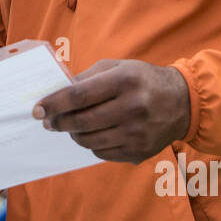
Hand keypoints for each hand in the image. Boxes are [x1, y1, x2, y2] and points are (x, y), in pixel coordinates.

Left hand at [33, 59, 189, 162]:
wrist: (183, 102)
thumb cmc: (143, 80)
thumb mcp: (118, 67)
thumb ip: (87, 78)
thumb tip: (56, 93)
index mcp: (125, 81)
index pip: (79, 95)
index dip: (54, 103)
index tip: (37, 109)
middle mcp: (132, 108)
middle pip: (81, 121)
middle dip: (58, 122)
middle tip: (48, 121)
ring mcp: (137, 133)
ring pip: (89, 141)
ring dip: (74, 134)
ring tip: (72, 126)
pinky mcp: (139, 151)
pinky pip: (102, 153)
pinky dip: (92, 145)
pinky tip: (95, 134)